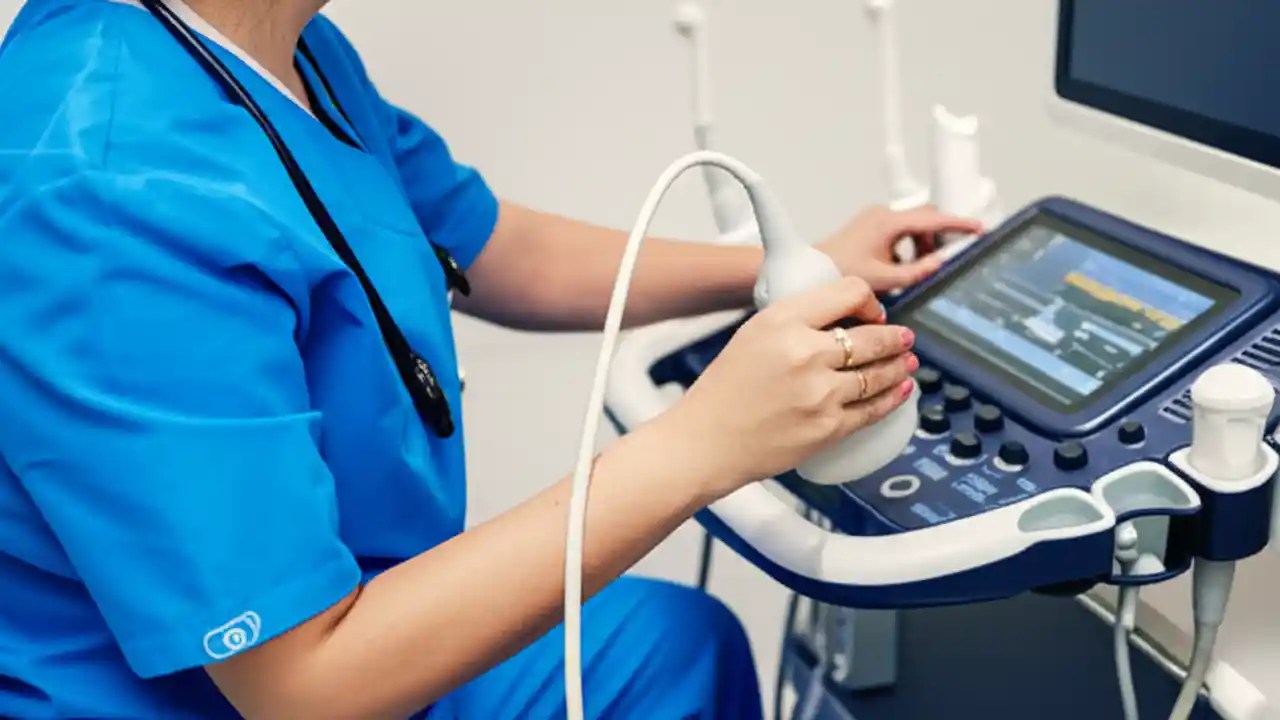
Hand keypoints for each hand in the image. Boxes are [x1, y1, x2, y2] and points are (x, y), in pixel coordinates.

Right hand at [659, 276, 917, 497]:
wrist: (705, 442)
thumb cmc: (722, 393)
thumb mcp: (752, 335)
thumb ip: (794, 321)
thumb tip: (839, 319)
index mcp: (782, 321)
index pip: (848, 293)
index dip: (868, 301)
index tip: (872, 312)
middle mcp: (804, 353)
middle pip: (872, 337)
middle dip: (896, 337)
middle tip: (903, 338)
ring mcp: (819, 393)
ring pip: (880, 373)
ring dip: (899, 366)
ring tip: (907, 362)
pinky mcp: (828, 427)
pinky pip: (873, 409)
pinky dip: (892, 397)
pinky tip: (900, 390)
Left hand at [818, 205, 983, 291]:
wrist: (809, 271)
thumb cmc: (840, 272)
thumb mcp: (884, 279)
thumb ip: (916, 272)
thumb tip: (940, 264)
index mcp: (888, 222)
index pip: (933, 219)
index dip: (958, 224)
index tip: (979, 228)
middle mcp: (882, 215)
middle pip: (924, 218)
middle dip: (939, 236)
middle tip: (951, 255)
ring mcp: (874, 219)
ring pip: (912, 226)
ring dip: (922, 244)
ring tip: (921, 268)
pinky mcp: (869, 227)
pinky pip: (898, 232)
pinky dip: (907, 246)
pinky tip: (903, 268)